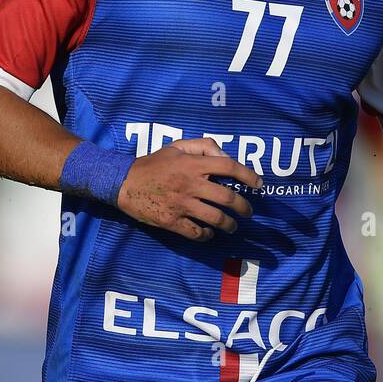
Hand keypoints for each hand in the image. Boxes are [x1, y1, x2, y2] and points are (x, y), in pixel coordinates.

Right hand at [117, 138, 261, 241]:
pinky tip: (209, 233)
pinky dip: (207, 235)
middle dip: (243, 207)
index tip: (258, 184)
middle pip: (227, 198)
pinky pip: (196, 232)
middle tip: (248, 211)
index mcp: (193, 164)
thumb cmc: (154, 163)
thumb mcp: (177, 146)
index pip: (228, 167)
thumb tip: (224, 156)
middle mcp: (191, 184)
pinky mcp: (171, 221)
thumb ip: (203, 146)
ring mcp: (182, 205)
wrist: (123, 183)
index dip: (248, 175)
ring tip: (233, 226)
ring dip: (229, 225)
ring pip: (215, 218)